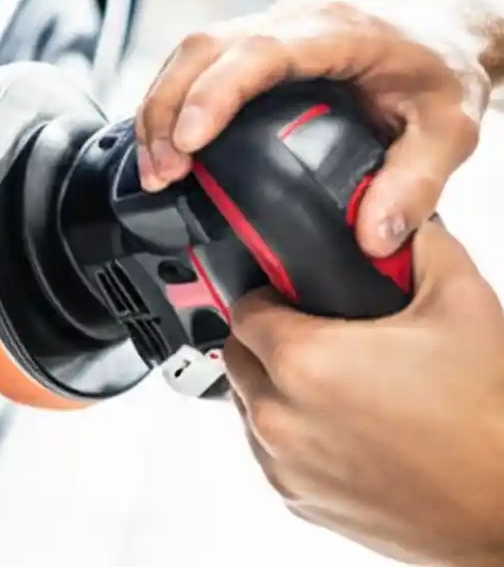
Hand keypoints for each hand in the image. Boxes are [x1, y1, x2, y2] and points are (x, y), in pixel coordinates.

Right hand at [135, 0, 503, 257]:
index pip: (256, 53)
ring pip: (188, 54)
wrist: (451, 31)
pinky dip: (172, 105)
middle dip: (166, 111)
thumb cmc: (446, 69)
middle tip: (161, 175)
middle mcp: (292, 20)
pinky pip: (196, 65)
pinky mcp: (254, 46)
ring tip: (156, 172)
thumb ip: (416, 184)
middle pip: (202, 49)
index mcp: (337, 31)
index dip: (213, 96)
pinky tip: (166, 147)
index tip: (189, 144)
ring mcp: (268, 28)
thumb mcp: (451, 130)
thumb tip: (373, 236)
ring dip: (160, 109)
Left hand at [225, 220, 503, 565]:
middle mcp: (280, 416)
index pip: (244, 307)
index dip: (269, 292)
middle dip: (269, 337)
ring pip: (248, 403)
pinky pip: (268, 448)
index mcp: (304, 361)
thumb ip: (418, 244)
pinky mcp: (295, 497)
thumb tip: (393, 221)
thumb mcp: (461, 303)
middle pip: (239, 354)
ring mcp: (283, 462)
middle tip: (320, 331)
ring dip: (277, 384)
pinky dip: (291, 429)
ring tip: (337, 377)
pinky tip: (340, 419)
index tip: (294, 293)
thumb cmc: (486, 421)